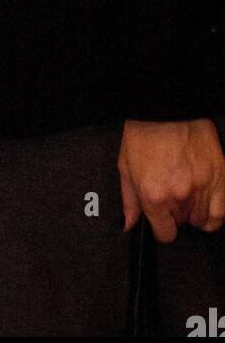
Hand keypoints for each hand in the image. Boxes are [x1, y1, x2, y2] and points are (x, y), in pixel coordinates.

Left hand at [118, 119, 224, 241]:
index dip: (162, 227)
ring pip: (203, 219)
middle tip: (171, 193)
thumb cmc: (144, 132)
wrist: (166, 107)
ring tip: (187, 193)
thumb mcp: (126, 166)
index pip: (165, 234)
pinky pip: (222, 212)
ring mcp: (203, 187)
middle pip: (183, 224)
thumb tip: (130, 225)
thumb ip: (129, 201)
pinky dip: (215, 212)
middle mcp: (179, 195)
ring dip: (195, 210)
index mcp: (154, 194)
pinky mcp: (220, 176)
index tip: (162, 218)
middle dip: (176, 212)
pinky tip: (206, 201)